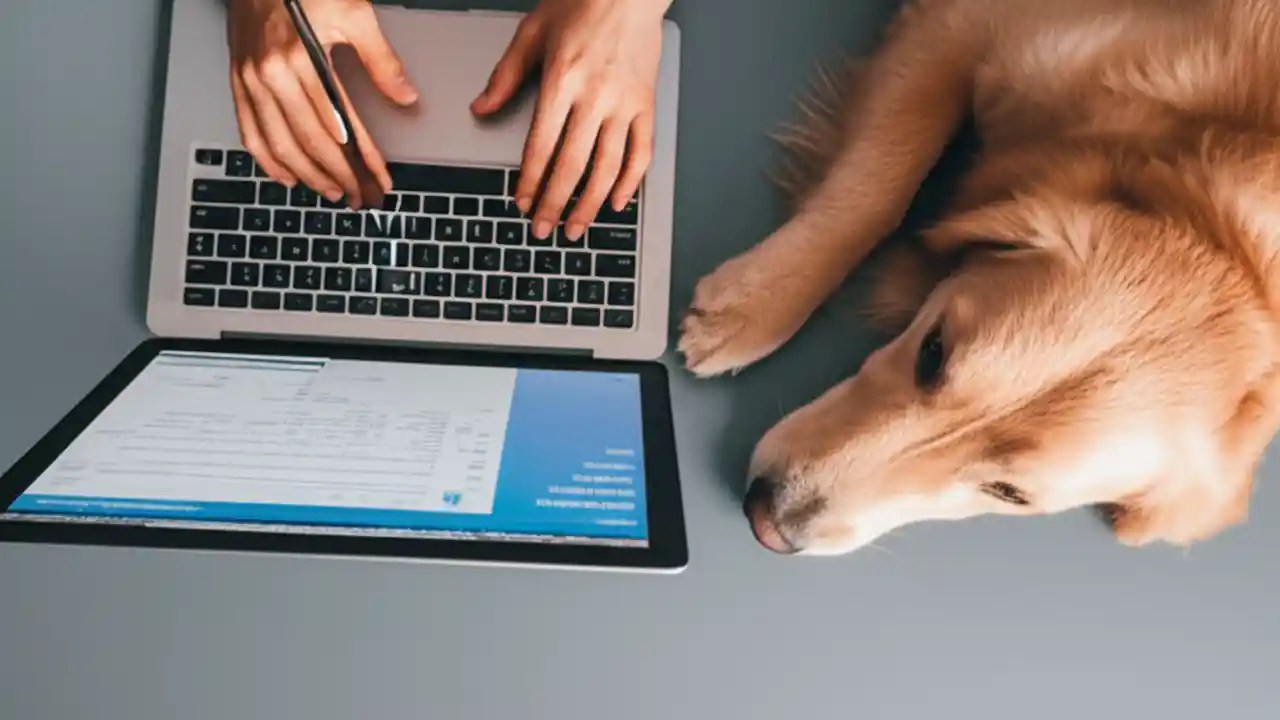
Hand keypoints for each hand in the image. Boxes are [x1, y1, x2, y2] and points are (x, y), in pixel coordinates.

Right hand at [226, 0, 417, 207]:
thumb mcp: (353, 12)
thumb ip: (380, 59)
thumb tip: (405, 96)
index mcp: (302, 59)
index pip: (340, 126)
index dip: (363, 159)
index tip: (380, 180)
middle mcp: (273, 75)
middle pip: (310, 143)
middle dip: (339, 176)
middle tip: (360, 196)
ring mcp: (251, 80)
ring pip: (279, 145)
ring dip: (308, 175)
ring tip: (332, 191)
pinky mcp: (238, 80)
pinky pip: (249, 132)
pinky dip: (268, 160)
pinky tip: (287, 176)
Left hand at [471, 0, 670, 240]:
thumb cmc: (580, 3)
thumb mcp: (531, 33)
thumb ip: (505, 75)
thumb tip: (481, 108)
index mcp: (562, 81)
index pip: (542, 145)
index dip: (530, 180)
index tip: (522, 203)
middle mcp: (596, 97)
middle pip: (573, 165)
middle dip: (555, 203)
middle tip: (544, 229)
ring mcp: (625, 104)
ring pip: (608, 168)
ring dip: (591, 204)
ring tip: (577, 227)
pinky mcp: (647, 105)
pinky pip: (642, 152)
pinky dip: (630, 181)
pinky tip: (617, 201)